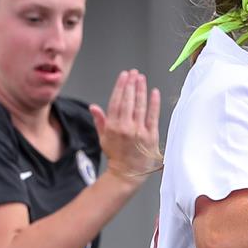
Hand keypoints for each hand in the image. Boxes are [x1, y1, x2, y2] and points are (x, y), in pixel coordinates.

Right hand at [91, 69, 162, 183]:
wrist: (126, 174)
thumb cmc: (116, 156)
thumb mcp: (103, 138)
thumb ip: (100, 120)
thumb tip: (93, 107)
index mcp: (112, 126)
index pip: (116, 101)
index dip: (120, 86)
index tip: (124, 75)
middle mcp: (125, 127)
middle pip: (128, 100)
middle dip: (131, 84)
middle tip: (134, 73)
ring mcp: (138, 131)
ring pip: (139, 106)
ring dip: (141, 90)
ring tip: (142, 78)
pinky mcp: (150, 136)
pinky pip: (153, 116)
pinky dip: (154, 103)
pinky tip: (154, 92)